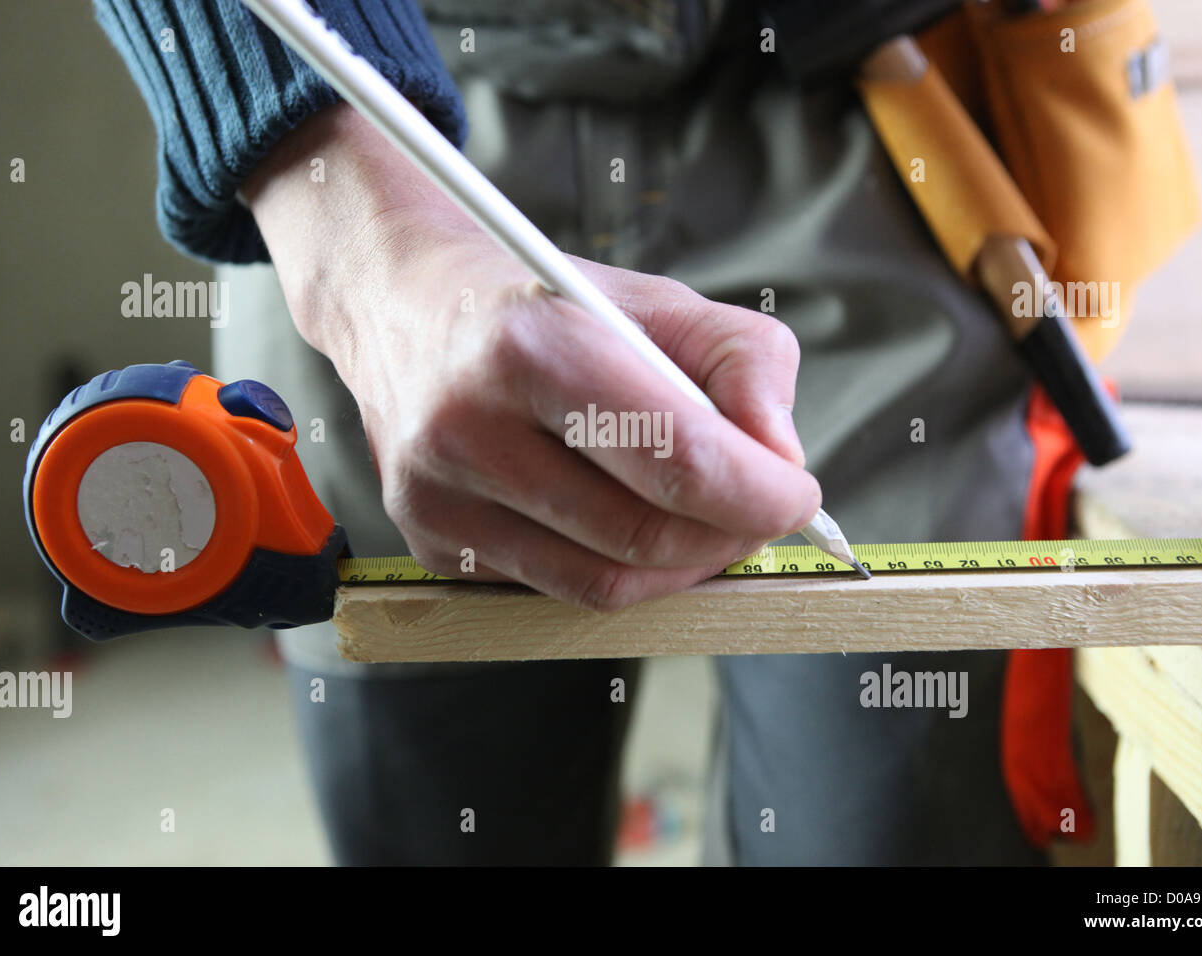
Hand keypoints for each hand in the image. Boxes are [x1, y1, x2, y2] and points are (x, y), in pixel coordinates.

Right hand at [244, 104, 820, 609]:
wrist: (404, 307)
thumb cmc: (543, 305)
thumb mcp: (656, 298)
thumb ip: (745, 362)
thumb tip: (781, 459)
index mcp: (533, 347)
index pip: (679, 459)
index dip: (760, 493)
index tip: (797, 494)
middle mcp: (468, 428)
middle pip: (645, 535)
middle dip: (729, 534)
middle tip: (758, 507)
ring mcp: (439, 497)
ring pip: (605, 582)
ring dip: (682, 564)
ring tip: (700, 518)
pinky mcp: (430, 542)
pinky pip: (559, 589)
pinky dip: (619, 569)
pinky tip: (623, 521)